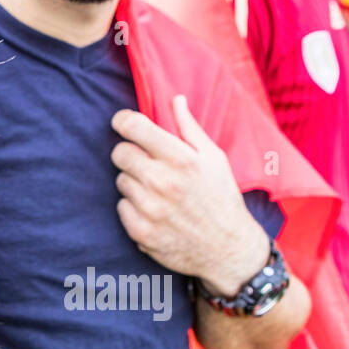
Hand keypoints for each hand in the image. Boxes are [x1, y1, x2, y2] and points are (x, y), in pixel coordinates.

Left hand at [110, 95, 269, 297]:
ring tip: (158, 191)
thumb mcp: (214, 158)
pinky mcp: (140, 231)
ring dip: (134, 182)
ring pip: (121, 180)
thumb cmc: (222, 197)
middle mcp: (162, 181)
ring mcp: (149, 208)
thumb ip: (189, 127)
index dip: (123, 121)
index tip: (123, 123)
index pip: (132, 127)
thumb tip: (175, 98)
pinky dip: (133, 207)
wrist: (229, 249)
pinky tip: (154, 210)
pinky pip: (121, 206)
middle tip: (147, 163)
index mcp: (180, 159)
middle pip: (119, 153)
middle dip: (130, 153)